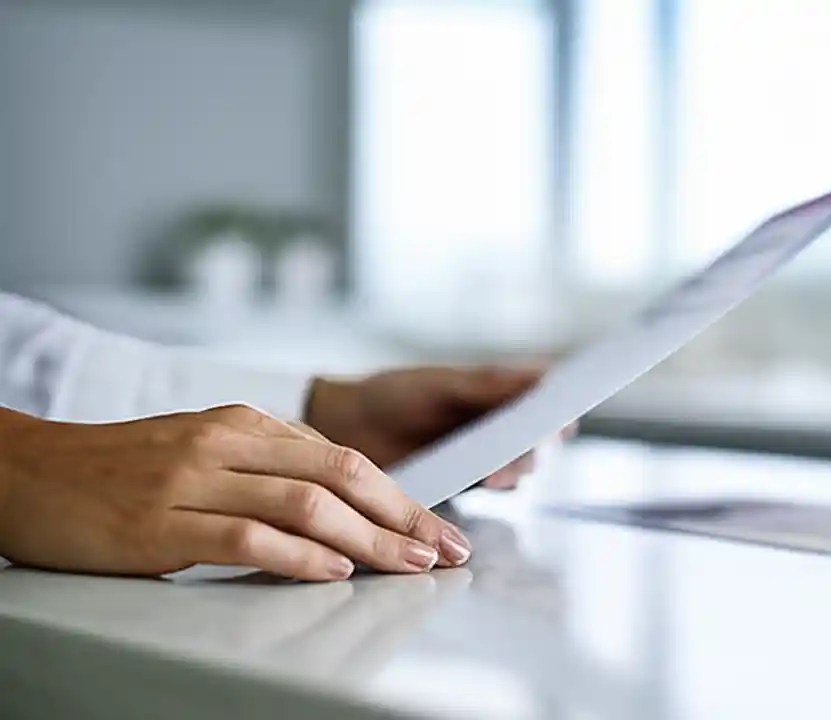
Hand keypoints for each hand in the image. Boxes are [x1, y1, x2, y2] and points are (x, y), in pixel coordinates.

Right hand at [0, 405, 471, 580]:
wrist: (24, 472)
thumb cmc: (119, 470)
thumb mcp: (202, 452)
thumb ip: (266, 469)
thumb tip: (342, 504)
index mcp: (243, 425)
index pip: (344, 458)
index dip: (402, 496)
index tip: (441, 528)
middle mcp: (226, 443)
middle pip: (342, 476)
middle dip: (405, 516)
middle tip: (448, 550)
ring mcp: (193, 480)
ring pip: (306, 504)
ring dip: (370, 539)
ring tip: (410, 565)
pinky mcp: (160, 523)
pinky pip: (246, 537)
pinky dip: (298, 556)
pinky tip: (334, 570)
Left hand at [305, 365, 570, 489]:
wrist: (346, 428)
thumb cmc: (393, 396)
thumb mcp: (443, 384)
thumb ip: (492, 385)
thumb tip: (545, 377)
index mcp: (497, 394)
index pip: (543, 402)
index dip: (559, 410)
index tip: (565, 418)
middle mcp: (496, 427)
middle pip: (535, 441)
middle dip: (534, 446)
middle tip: (528, 448)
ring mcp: (482, 458)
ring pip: (517, 468)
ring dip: (515, 469)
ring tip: (502, 468)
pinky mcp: (464, 486)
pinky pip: (491, 489)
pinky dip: (495, 486)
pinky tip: (489, 482)